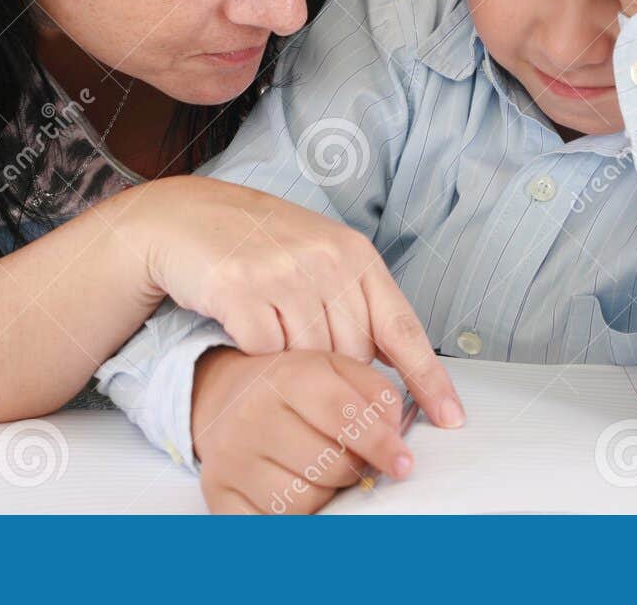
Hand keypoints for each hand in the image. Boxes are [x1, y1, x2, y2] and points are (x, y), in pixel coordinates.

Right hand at [119, 176, 463, 428]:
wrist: (186, 217)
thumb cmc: (259, 243)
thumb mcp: (321, 256)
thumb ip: (356, 300)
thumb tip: (392, 366)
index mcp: (355, 253)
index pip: (404, 328)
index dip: (429, 379)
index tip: (450, 418)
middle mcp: (326, 260)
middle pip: (355, 357)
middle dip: (341, 380)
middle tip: (316, 378)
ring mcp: (283, 273)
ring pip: (311, 361)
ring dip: (296, 367)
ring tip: (276, 342)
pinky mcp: (240, 290)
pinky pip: (266, 356)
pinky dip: (260, 358)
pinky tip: (248, 334)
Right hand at [191, 346, 420, 513]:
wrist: (225, 394)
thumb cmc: (290, 385)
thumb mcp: (337, 368)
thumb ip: (376, 393)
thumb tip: (395, 436)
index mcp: (287, 376)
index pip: (344, 416)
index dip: (381, 445)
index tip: (402, 464)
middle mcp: (252, 416)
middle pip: (327, 465)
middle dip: (352, 469)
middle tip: (350, 460)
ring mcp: (230, 459)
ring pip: (301, 501)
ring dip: (323, 494)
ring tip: (319, 472)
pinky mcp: (217, 493)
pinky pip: (269, 525)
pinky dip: (292, 518)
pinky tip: (295, 492)